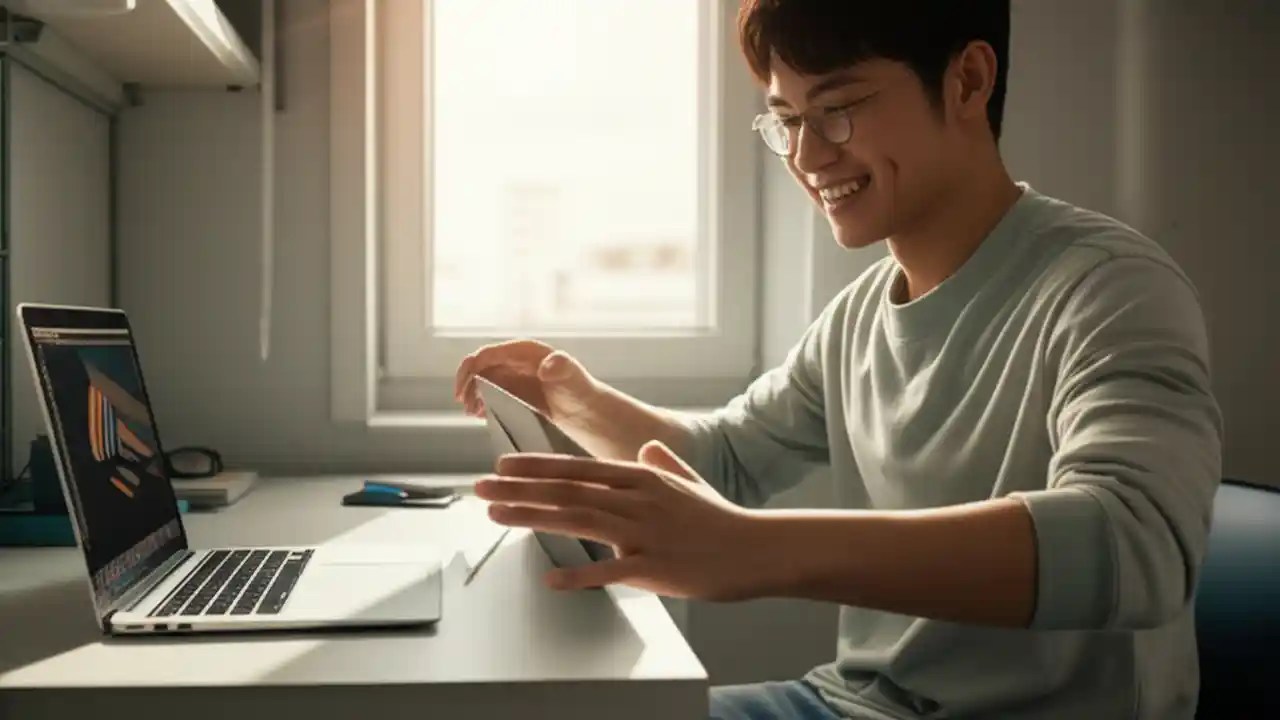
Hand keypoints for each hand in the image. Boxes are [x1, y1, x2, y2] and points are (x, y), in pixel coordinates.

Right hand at [454, 340, 597, 422]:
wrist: (589, 413)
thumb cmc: (583, 394)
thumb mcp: (574, 381)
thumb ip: (563, 370)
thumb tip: (548, 365)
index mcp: (525, 351)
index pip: (487, 354)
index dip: (469, 370)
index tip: (462, 392)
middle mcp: (517, 360)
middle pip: (480, 367)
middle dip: (468, 385)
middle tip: (467, 407)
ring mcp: (515, 376)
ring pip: (482, 380)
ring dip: (473, 395)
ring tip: (473, 413)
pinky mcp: (515, 392)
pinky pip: (491, 393)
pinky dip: (482, 402)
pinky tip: (480, 415)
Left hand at [474, 440, 767, 600]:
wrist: (755, 549)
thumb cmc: (720, 518)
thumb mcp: (689, 481)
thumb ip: (663, 464)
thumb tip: (647, 449)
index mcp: (640, 477)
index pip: (577, 467)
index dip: (536, 465)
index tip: (502, 464)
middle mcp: (636, 500)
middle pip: (567, 491)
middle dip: (519, 488)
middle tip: (481, 488)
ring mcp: (644, 533)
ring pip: (578, 521)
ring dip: (533, 518)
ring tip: (497, 517)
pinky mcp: (654, 567)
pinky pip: (609, 571)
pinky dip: (578, 575)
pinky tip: (550, 579)